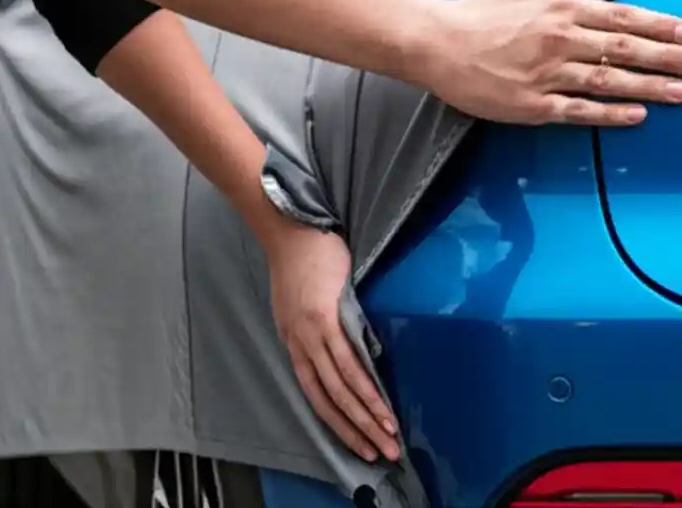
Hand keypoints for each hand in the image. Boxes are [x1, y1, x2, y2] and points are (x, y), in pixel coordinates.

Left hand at [265, 226, 399, 462]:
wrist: (292, 227)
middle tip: (381, 455)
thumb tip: (355, 342)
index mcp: (294, 343)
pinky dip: (364, 387)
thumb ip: (327, 325)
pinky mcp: (323, 319)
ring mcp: (310, 335)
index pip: (316, 395)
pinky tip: (380, 405)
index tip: (361, 443)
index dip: (339, 422)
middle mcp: (298, 346)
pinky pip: (347, 363)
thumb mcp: (311, 300)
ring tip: (389, 438)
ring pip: (339, 389)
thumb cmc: (306, 257)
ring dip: (366, 417)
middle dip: (356, 431)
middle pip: (328, 401)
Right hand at [419, 0, 681, 125]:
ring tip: (681, 93)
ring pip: (608, 81)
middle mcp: (560, 40)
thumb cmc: (481, 8)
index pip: (622, 17)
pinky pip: (579, 110)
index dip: (659, 26)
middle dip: (666, 58)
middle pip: (624, 50)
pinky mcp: (533, 104)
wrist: (438, 43)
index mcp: (561, 8)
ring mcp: (547, 74)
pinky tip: (637, 115)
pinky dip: (610, 113)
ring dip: (648, 87)